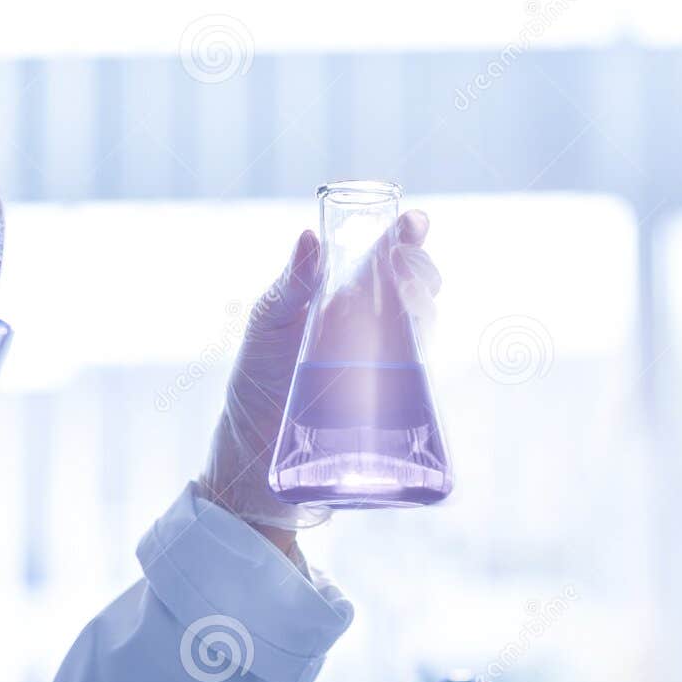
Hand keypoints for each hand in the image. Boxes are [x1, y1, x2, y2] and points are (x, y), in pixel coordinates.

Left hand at [200, 210, 439, 542]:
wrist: (255, 459)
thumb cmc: (255, 387)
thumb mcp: (266, 331)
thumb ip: (290, 288)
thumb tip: (311, 236)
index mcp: (334, 299)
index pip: (377, 258)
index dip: (401, 237)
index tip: (415, 222)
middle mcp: (364, 325)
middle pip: (409, 285)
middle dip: (419, 271)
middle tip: (407, 273)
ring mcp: (381, 361)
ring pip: (421, 322)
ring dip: (425, 307)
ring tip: (411, 305)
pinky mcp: (392, 399)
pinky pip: (420, 368)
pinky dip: (426, 350)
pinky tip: (418, 344)